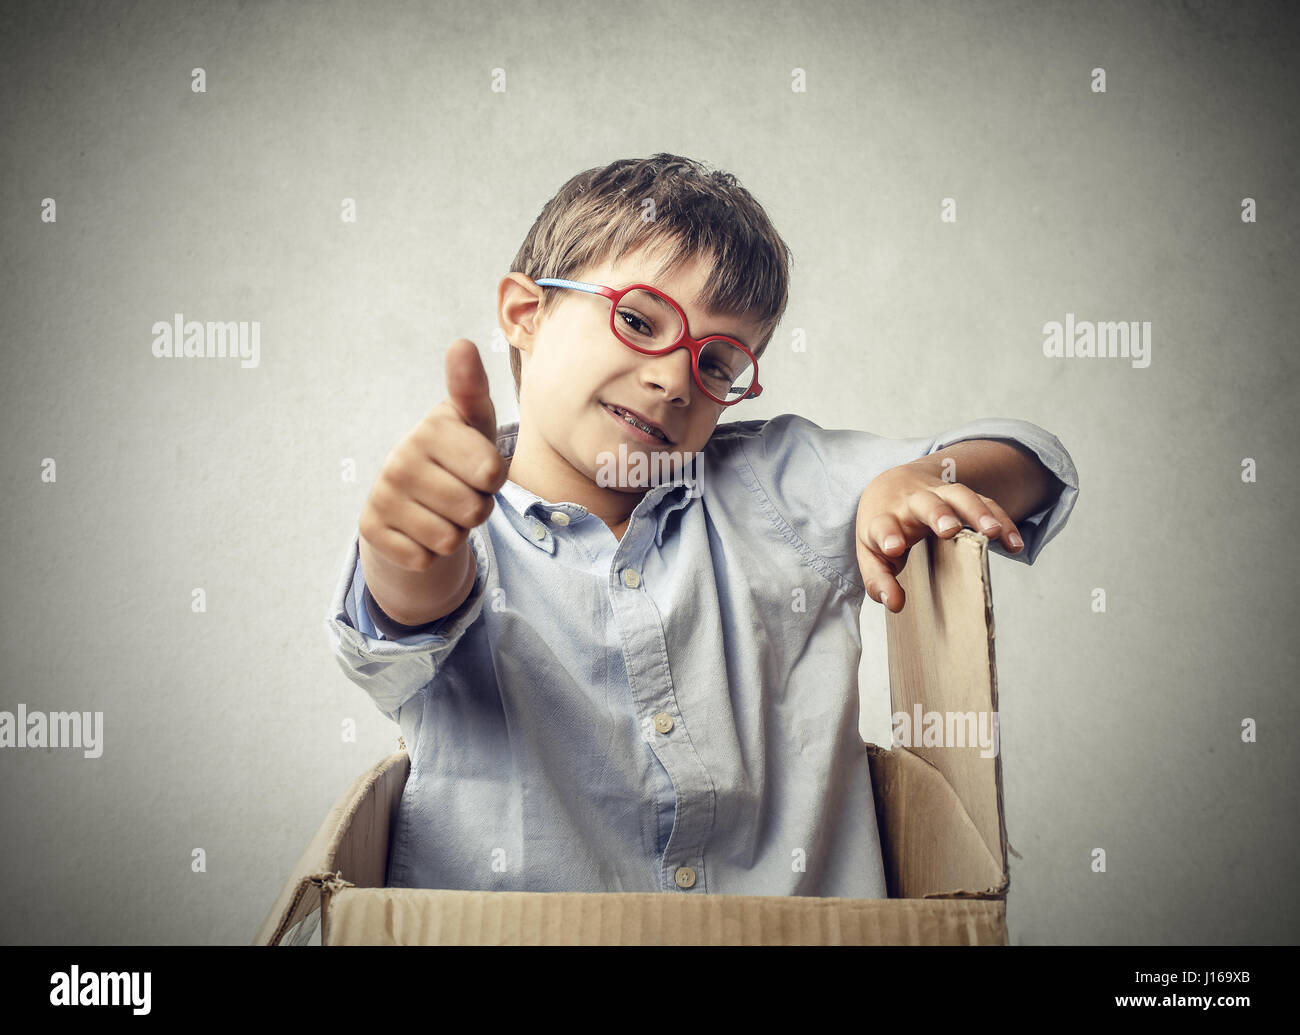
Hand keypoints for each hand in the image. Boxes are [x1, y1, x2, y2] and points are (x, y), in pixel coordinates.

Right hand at [359, 339, 508, 570]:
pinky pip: (424, 559)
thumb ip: (472, 388)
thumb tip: (461, 344)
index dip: (494, 480)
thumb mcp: (474, 423)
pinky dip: (429, 554)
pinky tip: (420, 531)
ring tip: (443, 511)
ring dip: (455, 533)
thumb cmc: (458, 455)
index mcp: (432, 428)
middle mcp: (400, 458)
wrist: (411, 499)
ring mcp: (382, 493)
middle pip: (474, 511)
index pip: (491, 472)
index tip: (478, 467)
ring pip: (450, 539)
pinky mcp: (371, 529)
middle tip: (461, 494)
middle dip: (477, 510)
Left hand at [855, 461, 1023, 612]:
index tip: (894, 548)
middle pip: (926, 503)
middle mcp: (911, 502)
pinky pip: (986, 503)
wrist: (892, 485)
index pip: (882, 525)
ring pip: (960, 496)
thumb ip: (878, 580)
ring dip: (977, 512)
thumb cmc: (881, 528)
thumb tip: (895, 604)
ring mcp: (938, 495)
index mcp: (884, 517)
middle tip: (949, 529)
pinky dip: (1002, 520)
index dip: (888, 535)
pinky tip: (1014, 543)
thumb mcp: (870, 555)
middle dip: (938, 514)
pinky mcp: (961, 497)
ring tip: (993, 533)